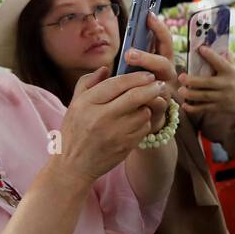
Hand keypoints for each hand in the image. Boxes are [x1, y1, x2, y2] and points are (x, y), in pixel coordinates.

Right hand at [52, 66, 169, 184]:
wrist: (75, 164)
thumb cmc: (75, 130)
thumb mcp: (74, 104)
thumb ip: (87, 82)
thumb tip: (106, 68)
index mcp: (87, 103)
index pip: (117, 84)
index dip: (136, 77)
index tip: (148, 74)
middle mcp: (101, 117)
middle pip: (135, 96)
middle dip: (151, 88)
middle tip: (159, 84)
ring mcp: (115, 133)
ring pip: (143, 112)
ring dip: (149, 106)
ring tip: (147, 103)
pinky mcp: (125, 145)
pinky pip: (144, 128)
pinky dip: (146, 121)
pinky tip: (141, 119)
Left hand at [117, 13, 178, 131]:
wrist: (146, 118)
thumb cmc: (139, 89)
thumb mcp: (137, 70)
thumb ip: (135, 56)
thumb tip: (127, 39)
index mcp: (161, 60)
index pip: (164, 41)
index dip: (158, 28)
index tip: (148, 15)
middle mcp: (167, 74)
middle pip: (163, 62)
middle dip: (148, 57)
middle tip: (129, 53)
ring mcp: (167, 92)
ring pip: (161, 84)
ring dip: (146, 81)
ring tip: (130, 80)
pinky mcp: (162, 109)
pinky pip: (157, 103)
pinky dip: (147, 100)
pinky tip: (137, 98)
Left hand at [177, 46, 234, 116]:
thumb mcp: (234, 69)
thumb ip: (223, 60)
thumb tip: (208, 46)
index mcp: (231, 72)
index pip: (220, 62)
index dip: (210, 55)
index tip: (200, 48)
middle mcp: (227, 85)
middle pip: (208, 83)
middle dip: (193, 80)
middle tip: (181, 77)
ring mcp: (223, 97)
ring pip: (205, 96)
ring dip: (191, 94)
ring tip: (180, 90)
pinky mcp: (220, 107)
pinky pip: (205, 108)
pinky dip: (194, 108)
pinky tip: (185, 105)